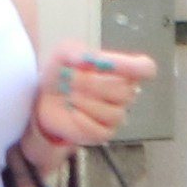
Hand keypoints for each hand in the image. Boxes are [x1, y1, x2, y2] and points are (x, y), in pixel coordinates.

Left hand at [32, 47, 153, 155]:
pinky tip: (71, 109)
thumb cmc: (61, 71)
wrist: (41, 95)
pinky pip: (99, 130)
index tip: (108, 62)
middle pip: (124, 92)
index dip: (132, 66)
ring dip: (83, 101)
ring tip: (68, 94)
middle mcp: (125, 94)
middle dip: (90, 83)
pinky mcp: (102, 133)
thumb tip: (89, 60)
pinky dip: (80, 118)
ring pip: (113, 114)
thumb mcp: (64, 53)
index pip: (145, 68)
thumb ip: (76, 52)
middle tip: (68, 77)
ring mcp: (116, 116)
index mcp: (122, 70)